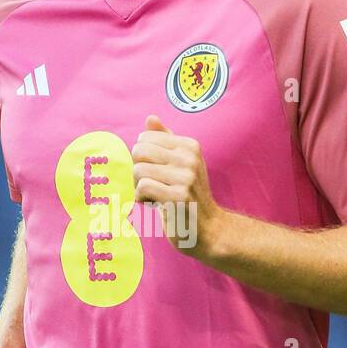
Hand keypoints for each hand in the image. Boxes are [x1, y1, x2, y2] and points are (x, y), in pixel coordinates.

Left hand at [131, 112, 223, 255]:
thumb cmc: (189, 196)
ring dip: (139, 187)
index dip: (143, 157)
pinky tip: (155, 205)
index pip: (145, 137)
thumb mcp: (182, 163)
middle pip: (138, 151)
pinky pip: (143, 187)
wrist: (208, 229)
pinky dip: (142, 199)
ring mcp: (185, 177)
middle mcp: (189, 158)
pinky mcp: (177, 196)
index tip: (157, 172)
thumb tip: (150, 118)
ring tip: (155, 196)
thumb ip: (165, 140)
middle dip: (138, 170)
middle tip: (152, 184)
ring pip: (138, 170)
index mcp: (189, 146)